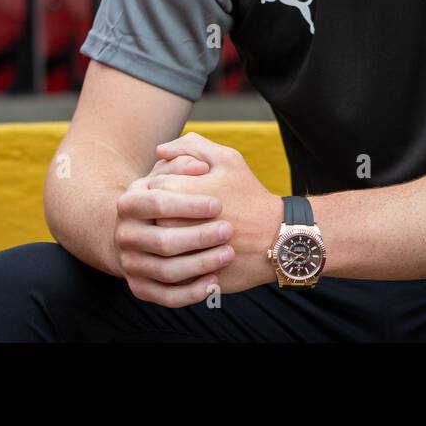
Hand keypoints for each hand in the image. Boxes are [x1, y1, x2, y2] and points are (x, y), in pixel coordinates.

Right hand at [113, 153, 235, 307]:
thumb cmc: (166, 197)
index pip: (157, 204)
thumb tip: (198, 165)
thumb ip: (184, 163)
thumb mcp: (169, 176)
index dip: (189, 204)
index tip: (218, 204)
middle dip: (199, 236)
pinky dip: (191, 293)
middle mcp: (124, 235)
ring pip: (166, 271)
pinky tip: (214, 282)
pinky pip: (166, 297)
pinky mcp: (140, 288)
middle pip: (163, 241)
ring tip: (227, 253)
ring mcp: (130, 264)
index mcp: (129, 203)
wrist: (143, 231)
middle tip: (228, 230)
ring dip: (200, 264)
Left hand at [151, 132, 282, 296]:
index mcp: (176, 193)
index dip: (171, 184)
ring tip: (194, 229)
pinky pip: (166, 269)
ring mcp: (174, 255)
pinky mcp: (183, 279)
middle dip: (169, 211)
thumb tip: (160, 149)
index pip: (152, 187)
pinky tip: (194, 250)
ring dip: (171, 235)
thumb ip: (192, 146)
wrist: (275, 240)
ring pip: (156, 244)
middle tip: (192, 211)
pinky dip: (176, 259)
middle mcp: (169, 225)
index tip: (192, 188)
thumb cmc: (250, 196)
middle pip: (151, 215)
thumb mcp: (227, 160)